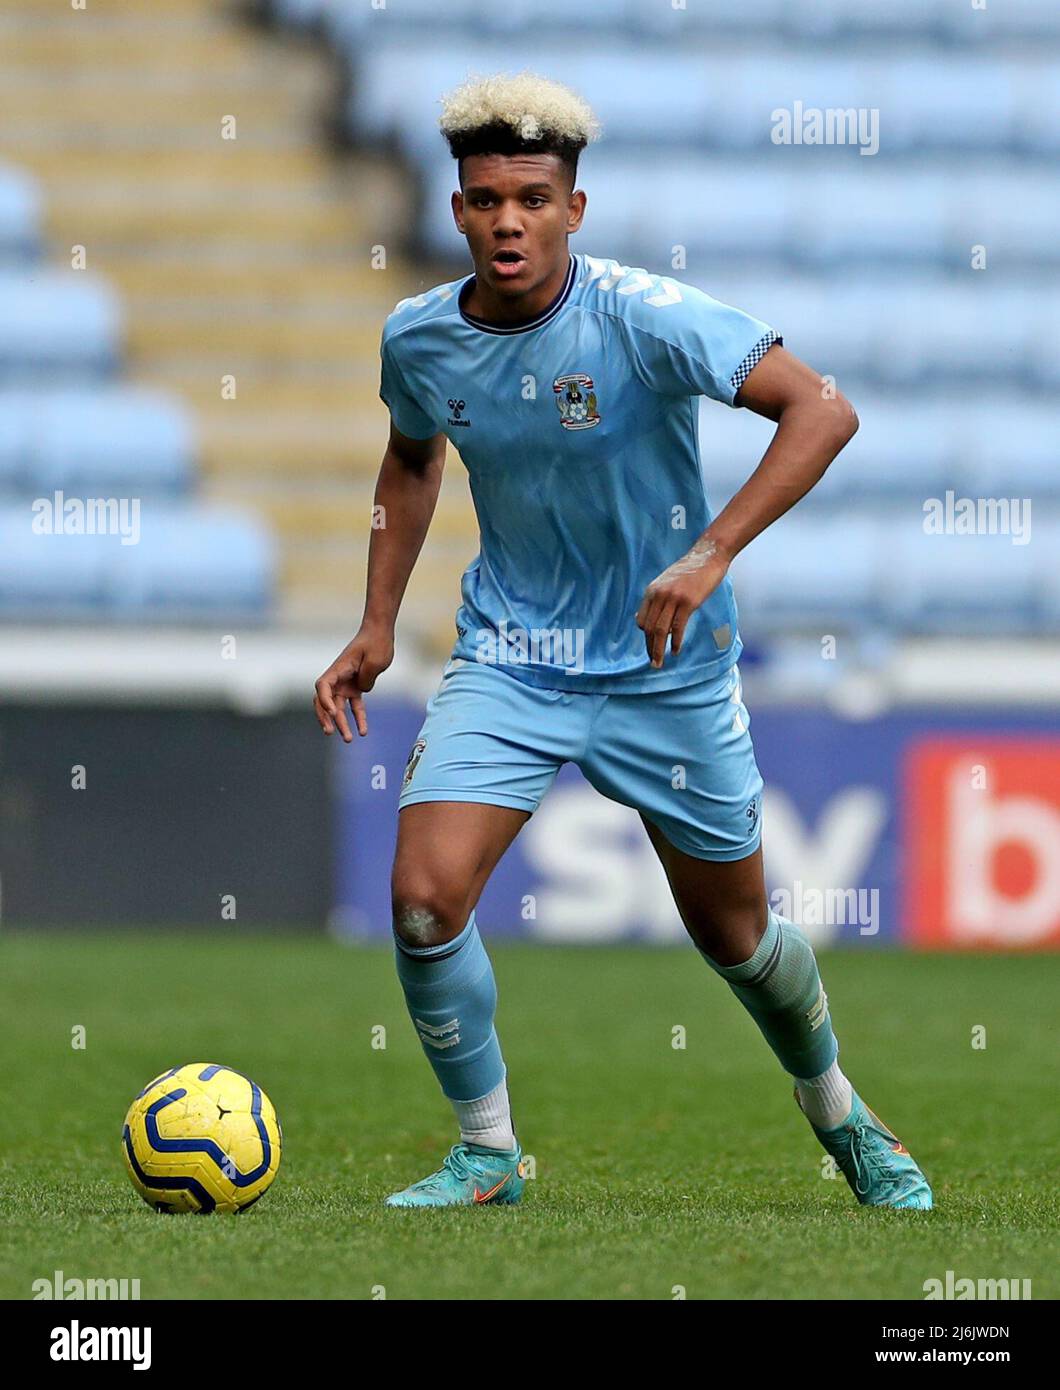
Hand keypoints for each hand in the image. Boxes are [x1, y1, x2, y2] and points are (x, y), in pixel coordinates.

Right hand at [313, 624, 393, 740]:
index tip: (333, 711)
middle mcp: (338, 677)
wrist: (379, 634)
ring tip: (348, 739)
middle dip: (327, 718)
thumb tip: (361, 691)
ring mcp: (345, 683)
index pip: (323, 686)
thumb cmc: (377, 644)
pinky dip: (357, 718)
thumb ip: (366, 679)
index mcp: (339, 668)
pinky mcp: (355, 687)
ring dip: (341, 723)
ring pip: (338, 707)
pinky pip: (354, 706)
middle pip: (326, 701)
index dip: (324, 700)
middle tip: (332, 732)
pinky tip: (363, 732)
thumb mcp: (376, 661)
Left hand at [635, 538, 729, 667]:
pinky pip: (678, 627)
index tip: (652, 646)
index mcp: (651, 591)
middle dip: (650, 648)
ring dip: (659, 650)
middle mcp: (659, 595)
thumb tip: (647, 620)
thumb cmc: (689, 571)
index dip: (646, 636)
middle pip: (649, 628)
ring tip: (660, 663)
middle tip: (654, 663)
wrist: (708, 556)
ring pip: (661, 630)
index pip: (641, 620)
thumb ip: (657, 599)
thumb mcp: (666, 582)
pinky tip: (676, 651)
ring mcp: (673, 598)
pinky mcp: (688, 602)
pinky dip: (676, 642)